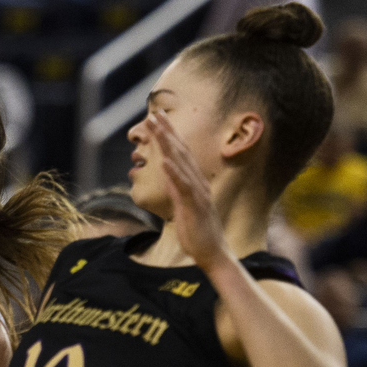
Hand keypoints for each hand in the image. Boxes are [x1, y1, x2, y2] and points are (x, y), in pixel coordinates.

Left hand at [148, 110, 232, 269]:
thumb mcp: (183, 204)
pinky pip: (183, 186)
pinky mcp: (195, 205)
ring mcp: (198, 192)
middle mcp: (197, 182)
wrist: (212, 252)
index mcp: (194, 181)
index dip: (169, 135)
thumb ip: (177, 188)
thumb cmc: (197, 230)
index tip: (157, 120)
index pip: (180, 153)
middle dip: (167, 132)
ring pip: (182, 163)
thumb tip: (168, 175)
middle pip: (180, 152)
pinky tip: (164, 160)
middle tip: (154, 114)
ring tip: (158, 129)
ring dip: (169, 145)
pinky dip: (174, 172)